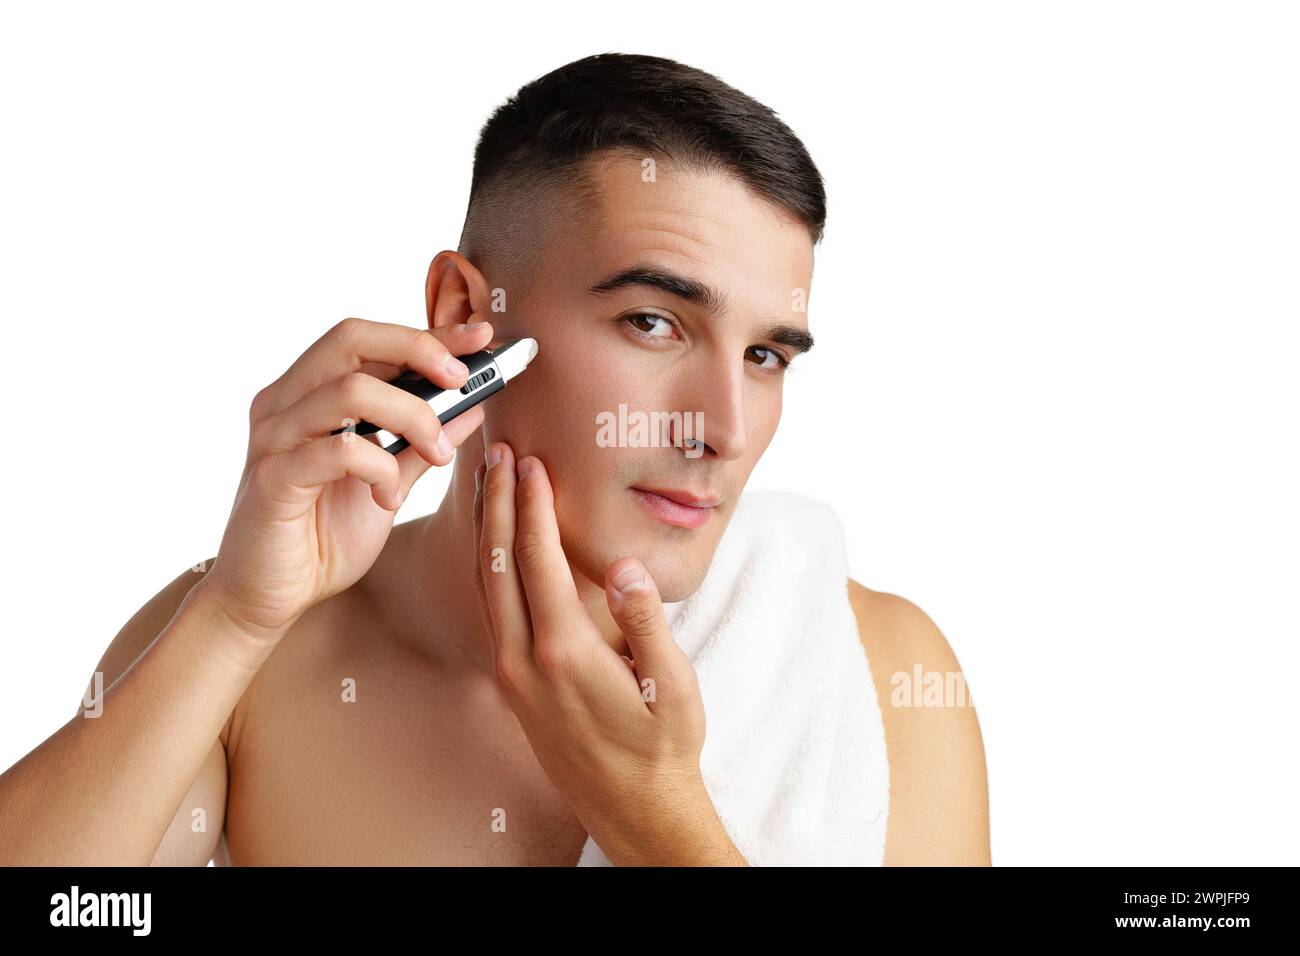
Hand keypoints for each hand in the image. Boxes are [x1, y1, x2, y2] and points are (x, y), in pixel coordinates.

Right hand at [202, 316, 492, 641]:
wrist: (268, 600)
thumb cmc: (323, 539)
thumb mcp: (390, 482)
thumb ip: (424, 444)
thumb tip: (475, 406)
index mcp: (309, 394)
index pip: (369, 340)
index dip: (429, 333)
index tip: (483, 337)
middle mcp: (285, 402)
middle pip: (351, 338)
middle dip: (418, 350)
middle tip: (464, 381)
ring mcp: (274, 437)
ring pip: (350, 390)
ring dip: (412, 417)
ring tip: (439, 454)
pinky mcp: (273, 478)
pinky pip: (338, 451)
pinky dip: (380, 468)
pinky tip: (390, 498)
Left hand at [471, 441, 739, 863]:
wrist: (635, 810)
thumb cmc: (663, 747)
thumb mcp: (674, 687)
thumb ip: (647, 624)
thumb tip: (625, 567)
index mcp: (565, 653)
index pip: (537, 560)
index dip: (531, 506)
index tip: (530, 462)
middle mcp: (526, 661)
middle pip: (497, 564)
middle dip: (494, 503)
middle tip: (496, 453)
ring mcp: (513, 675)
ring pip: (486, 587)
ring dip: (486, 530)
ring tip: (489, 485)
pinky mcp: (514, 684)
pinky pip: (492, 610)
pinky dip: (490, 566)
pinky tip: (497, 545)